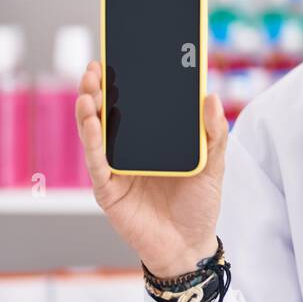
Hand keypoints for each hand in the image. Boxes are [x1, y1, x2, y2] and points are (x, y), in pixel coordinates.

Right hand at [74, 61, 227, 278]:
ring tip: (89, 85)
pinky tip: (91, 118)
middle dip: (101, 88)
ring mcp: (116, 168)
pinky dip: (91, 138)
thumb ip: (213, 134)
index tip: (122, 55)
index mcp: (154, 141)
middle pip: (111, 114)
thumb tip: (210, 96)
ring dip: (90, 108)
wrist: (188, 247)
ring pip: (97, 132)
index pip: (138, 106)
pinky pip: (96, 160)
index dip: (128, 82)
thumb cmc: (199, 206)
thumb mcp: (214, 166)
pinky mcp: (108, 188)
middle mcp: (130, 150)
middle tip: (96, 64)